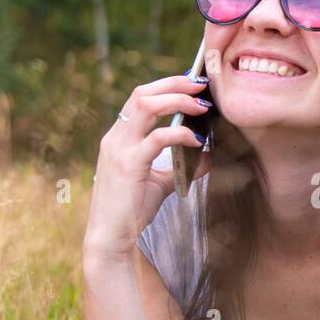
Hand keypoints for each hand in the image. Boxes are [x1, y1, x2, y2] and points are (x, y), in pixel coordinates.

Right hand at [82, 71, 213, 264]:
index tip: (192, 82)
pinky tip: (197, 141)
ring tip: (202, 106)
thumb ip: (179, 166)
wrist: (110, 237)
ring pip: (146, 106)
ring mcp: (120, 149)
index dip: (167, 85)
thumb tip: (209, 155)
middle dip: (175, 83)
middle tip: (202, 84)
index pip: (140, 97)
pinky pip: (157, 139)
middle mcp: (116, 137)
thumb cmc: (132, 209)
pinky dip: (180, 134)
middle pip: (143, 94)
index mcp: (119, 137)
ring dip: (178, 100)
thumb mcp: (159, 183)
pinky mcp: (129, 165)